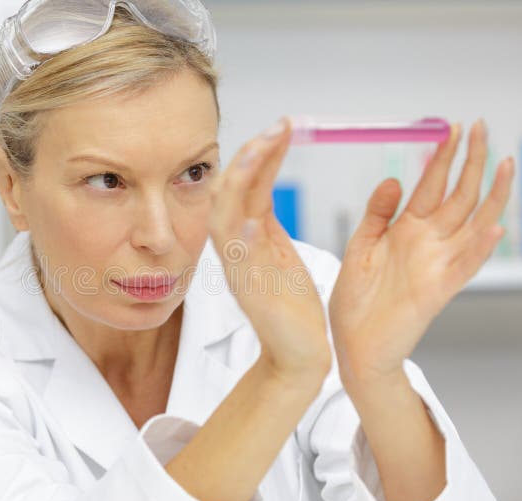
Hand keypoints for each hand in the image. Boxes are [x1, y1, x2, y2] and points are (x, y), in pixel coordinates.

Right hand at [207, 117, 331, 382]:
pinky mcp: (249, 292)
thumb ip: (266, 218)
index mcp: (247, 236)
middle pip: (229, 192)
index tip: (284, 124)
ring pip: (225, 217)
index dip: (262, 153)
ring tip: (260, 151)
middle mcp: (236, 248)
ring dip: (241, 183)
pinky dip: (241, 237)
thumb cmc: (290, 306)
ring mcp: (239, 268)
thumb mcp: (280, 250)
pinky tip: (251, 218)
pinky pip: (237, 260)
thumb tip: (265, 176)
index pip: (248, 184)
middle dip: (250, 156)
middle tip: (277, 126)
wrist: (297, 355)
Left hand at [328, 119, 513, 386]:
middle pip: (458, 195)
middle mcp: (427, 243)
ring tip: (503, 163)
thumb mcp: (360, 247)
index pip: (431, 185)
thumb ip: (377, 214)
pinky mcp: (437, 292)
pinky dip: (479, 248)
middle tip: (481, 126)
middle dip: (470, 161)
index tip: (452, 127)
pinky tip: (493, 227)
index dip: (442, 156)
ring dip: (490, 196)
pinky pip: (464, 267)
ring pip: (472, 225)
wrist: (353, 344)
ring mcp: (436, 265)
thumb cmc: (355, 298)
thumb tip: (394, 178)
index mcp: (406, 230)